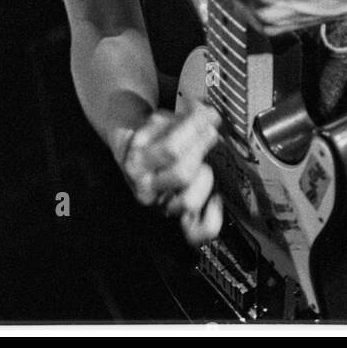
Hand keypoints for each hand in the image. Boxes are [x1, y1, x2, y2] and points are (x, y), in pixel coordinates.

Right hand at [120, 101, 222, 246]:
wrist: (129, 153)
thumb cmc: (149, 136)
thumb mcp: (158, 120)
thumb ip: (183, 117)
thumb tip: (210, 115)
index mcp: (137, 161)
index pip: (172, 148)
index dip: (195, 132)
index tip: (210, 116)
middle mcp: (145, 188)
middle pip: (182, 173)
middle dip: (202, 150)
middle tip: (212, 133)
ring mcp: (159, 205)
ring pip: (188, 201)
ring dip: (204, 178)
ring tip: (205, 164)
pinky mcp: (172, 218)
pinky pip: (194, 232)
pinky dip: (211, 219)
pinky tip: (216, 200)